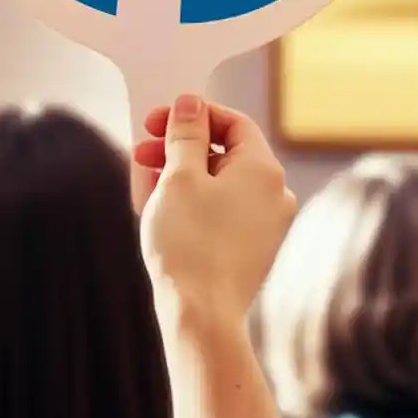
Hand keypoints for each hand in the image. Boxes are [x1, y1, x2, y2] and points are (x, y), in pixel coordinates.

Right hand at [133, 95, 296, 322]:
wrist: (201, 315)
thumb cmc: (188, 244)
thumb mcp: (179, 177)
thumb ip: (186, 135)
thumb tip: (191, 103)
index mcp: (264, 169)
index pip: (232, 122)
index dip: (192, 115)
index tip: (155, 122)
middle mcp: (275, 194)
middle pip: (225, 152)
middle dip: (181, 148)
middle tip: (142, 152)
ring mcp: (266, 225)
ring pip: (221, 184)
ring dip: (182, 175)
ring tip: (145, 184)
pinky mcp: (252, 250)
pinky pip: (223, 211)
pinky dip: (195, 202)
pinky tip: (163, 212)